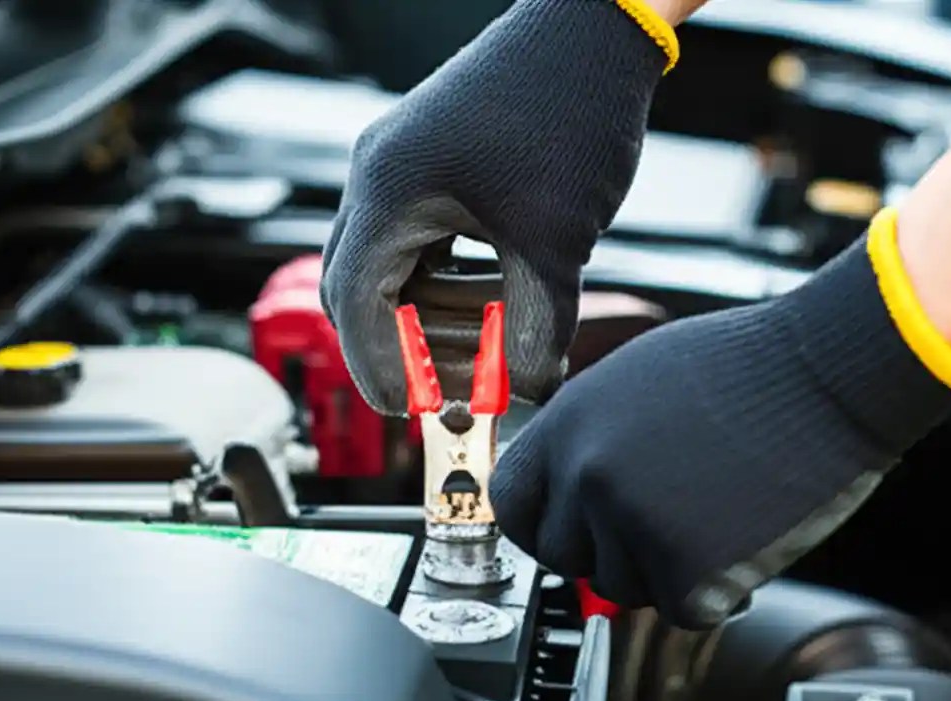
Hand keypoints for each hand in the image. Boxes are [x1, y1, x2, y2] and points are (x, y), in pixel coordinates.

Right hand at [320, 0, 673, 414]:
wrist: (596, 26)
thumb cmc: (569, 114)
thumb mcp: (556, 242)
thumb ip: (538, 328)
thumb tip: (528, 392)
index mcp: (388, 192)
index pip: (354, 306)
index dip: (378, 369)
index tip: (407, 413)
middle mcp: (379, 175)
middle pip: (360, 288)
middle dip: (403, 346)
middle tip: (448, 389)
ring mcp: (402, 161)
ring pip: (391, 263)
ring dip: (430, 312)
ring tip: (486, 342)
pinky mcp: (432, 157)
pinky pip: (420, 235)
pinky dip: (448, 275)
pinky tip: (496, 293)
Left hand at [489, 238, 950, 628]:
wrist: (827, 374)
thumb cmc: (749, 366)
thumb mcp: (636, 379)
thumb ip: (592, 437)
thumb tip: (570, 491)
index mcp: (568, 424)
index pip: (513, 502)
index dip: (544, 523)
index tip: (572, 530)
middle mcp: (588, 475)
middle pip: (566, 556)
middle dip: (611, 550)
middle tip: (665, 524)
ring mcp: (634, 525)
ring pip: (624, 588)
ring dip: (665, 569)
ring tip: (715, 514)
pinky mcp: (689, 571)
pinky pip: (682, 610)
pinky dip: (716, 591)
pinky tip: (743, 539)